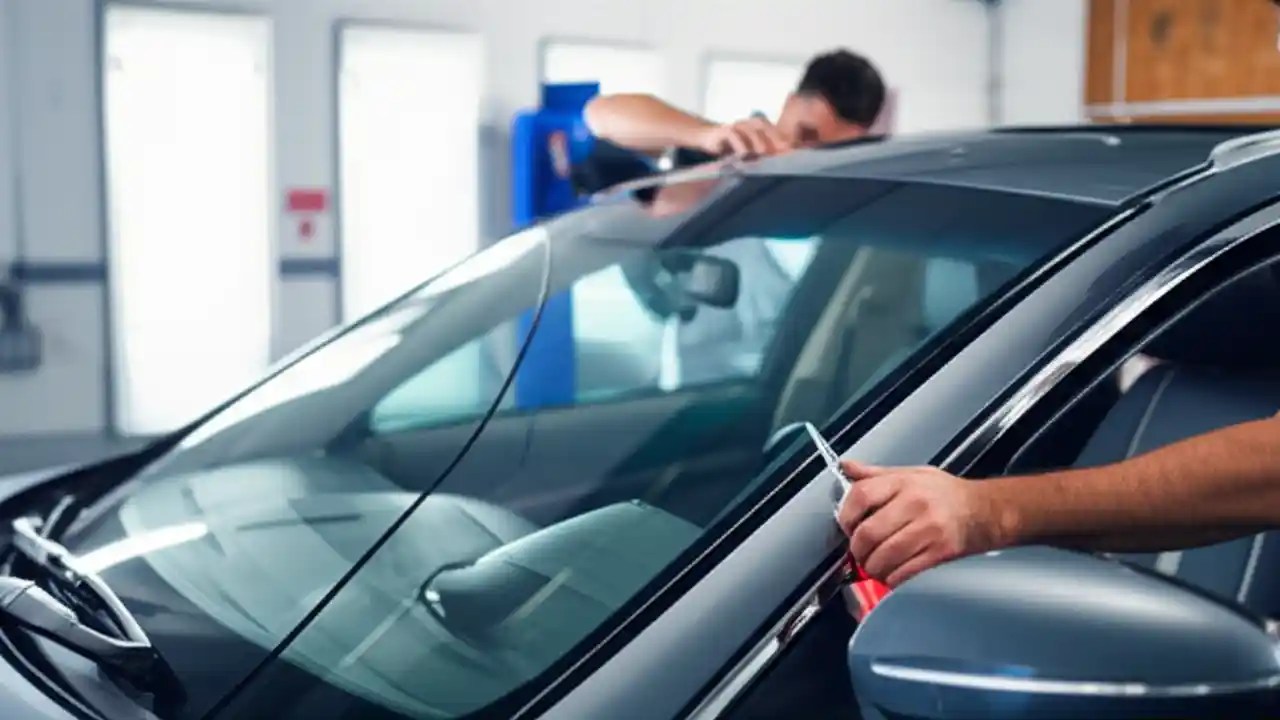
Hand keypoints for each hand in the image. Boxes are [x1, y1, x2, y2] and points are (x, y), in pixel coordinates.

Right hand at [695, 116, 792, 158]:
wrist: (706, 137)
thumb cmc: (731, 146)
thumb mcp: (748, 149)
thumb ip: (763, 153)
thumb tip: (782, 163)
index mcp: (757, 127)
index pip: (773, 130)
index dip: (783, 139)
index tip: (792, 150)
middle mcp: (748, 124)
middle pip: (763, 127)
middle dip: (774, 137)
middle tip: (782, 150)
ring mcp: (736, 126)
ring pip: (749, 129)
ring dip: (757, 141)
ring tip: (763, 152)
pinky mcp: (723, 131)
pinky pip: (732, 135)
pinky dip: (739, 144)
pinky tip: (743, 154)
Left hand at [835, 460, 1005, 586]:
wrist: (984, 511)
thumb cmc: (946, 494)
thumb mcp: (911, 474)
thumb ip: (876, 474)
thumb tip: (846, 467)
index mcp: (904, 482)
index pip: (860, 496)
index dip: (846, 516)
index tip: (847, 526)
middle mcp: (915, 504)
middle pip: (868, 533)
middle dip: (858, 550)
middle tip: (860, 553)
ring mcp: (928, 530)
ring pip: (883, 557)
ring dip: (873, 568)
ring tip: (875, 566)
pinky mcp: (939, 552)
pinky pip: (903, 573)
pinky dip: (892, 579)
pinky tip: (893, 574)